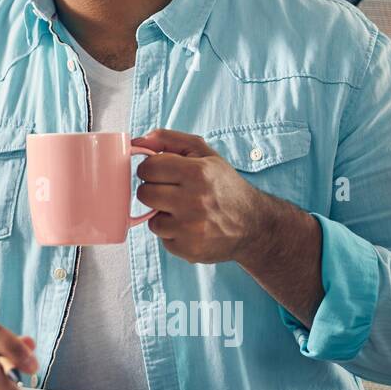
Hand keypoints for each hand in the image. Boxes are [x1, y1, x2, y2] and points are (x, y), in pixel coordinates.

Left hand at [131, 128, 269, 264]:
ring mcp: (191, 228)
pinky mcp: (189, 249)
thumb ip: (169, 140)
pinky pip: (163, 239)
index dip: (151, 169)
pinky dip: (172, 233)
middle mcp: (194, 201)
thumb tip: (137, 141)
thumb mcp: (204, 154)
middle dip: (154, 191)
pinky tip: (191, 227)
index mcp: (198, 173)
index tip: (160, 173)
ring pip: (151, 219)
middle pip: (144, 193)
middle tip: (172, 192)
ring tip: (185, 211)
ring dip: (163, 215)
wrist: (253, 225)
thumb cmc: (224, 185)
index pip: (148, 168)